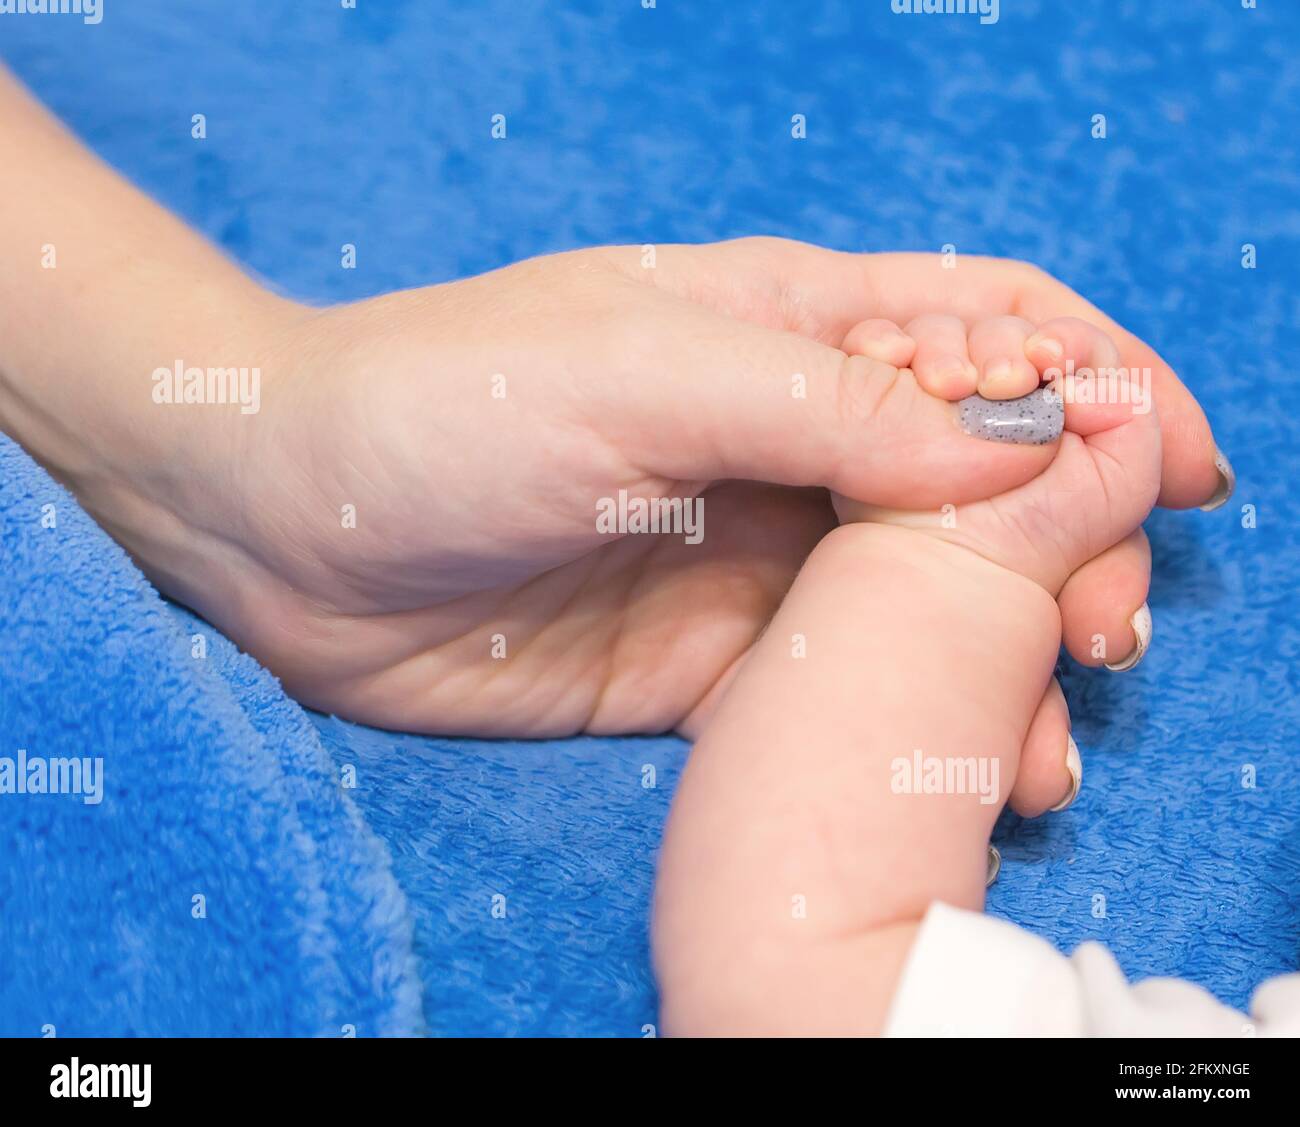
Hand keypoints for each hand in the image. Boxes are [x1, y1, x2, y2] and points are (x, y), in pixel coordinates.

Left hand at [64, 240, 1214, 736]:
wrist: (289, 531)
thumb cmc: (446, 405)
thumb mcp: (641, 370)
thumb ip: (827, 403)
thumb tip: (1020, 446)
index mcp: (786, 330)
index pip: (988, 332)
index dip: (1101, 381)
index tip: (1181, 464)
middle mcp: (790, 442)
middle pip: (982, 480)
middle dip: (1073, 541)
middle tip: (1104, 627)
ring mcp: (756, 558)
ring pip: (925, 598)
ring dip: (1009, 652)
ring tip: (1050, 723)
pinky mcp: (710, 663)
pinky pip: (840, 695)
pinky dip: (914, 727)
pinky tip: (964, 771)